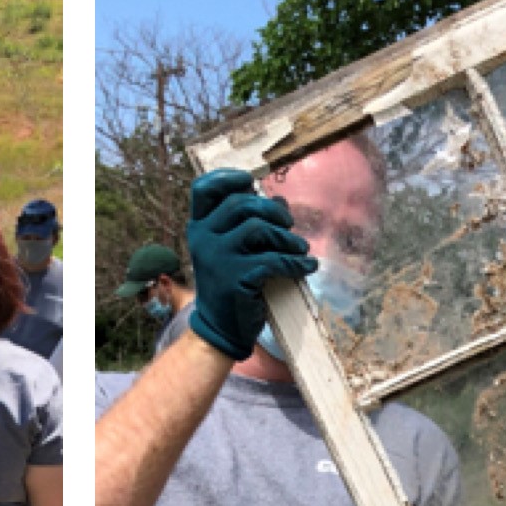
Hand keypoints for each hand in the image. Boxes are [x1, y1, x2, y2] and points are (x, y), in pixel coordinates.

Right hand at [184, 168, 316, 361]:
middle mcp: (203, 238)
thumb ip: (249, 223)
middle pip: (240, 203)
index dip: (227, 177)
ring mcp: (218, 258)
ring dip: (287, 237)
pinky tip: (307, 267)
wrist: (219, 328)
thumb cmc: (229, 285)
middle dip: (272, 210)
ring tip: (301, 249)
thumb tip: (280, 200)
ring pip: (258, 227)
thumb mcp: (232, 250)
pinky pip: (273, 260)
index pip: (203, 188)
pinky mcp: (236, 278)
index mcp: (198, 228)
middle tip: (289, 225)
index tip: (250, 182)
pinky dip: (296, 262)